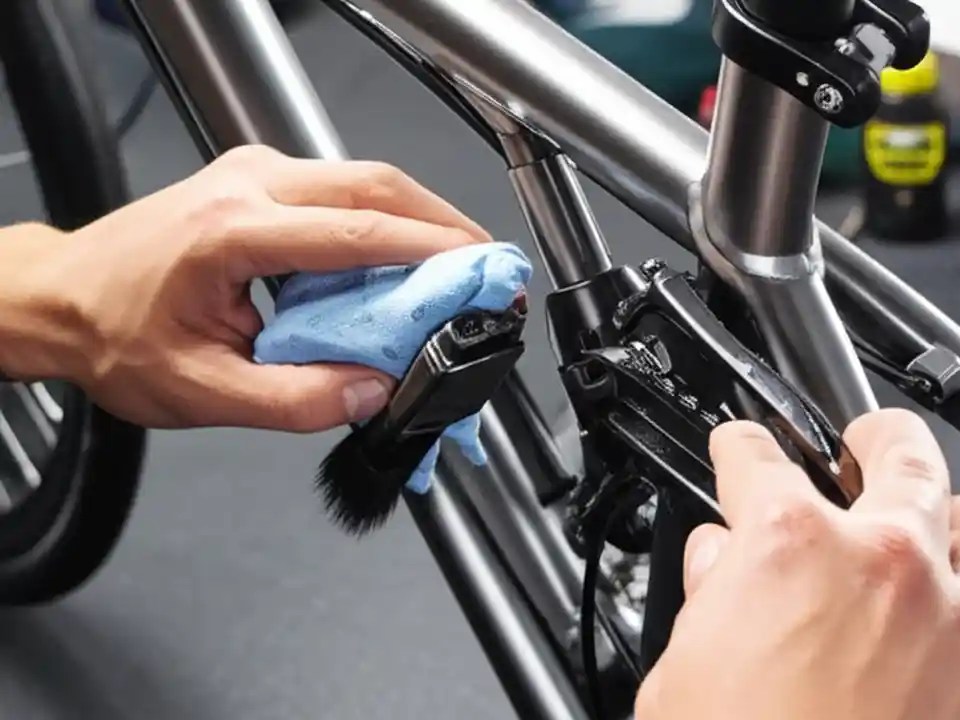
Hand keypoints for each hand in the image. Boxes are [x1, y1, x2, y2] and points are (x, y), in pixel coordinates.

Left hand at [0, 145, 488, 429]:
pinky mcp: (262, 182)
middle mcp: (247, 186)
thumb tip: (374, 391)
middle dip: (444, 226)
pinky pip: (344, 192)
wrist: (61, 299)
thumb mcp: (202, 391)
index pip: (353, 233)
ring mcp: (256, 175)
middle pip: (375, 185)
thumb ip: (296, 400)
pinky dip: (387, 225)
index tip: (480, 273)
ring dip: (419, 222)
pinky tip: (405, 264)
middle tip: (488, 271)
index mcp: (230, 232)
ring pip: (366, 181)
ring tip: (458, 273)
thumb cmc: (113, 336)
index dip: (428, 253)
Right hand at [637, 410, 959, 719]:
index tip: (742, 452)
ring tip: (919, 523)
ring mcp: (951, 605)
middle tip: (853, 444)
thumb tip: (721, 560)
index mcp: (787, 544)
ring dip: (942, 510)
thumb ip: (709, 593)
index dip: (740, 449)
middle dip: (867, 435)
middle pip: (895, 445)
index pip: (757, 456)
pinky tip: (949, 607)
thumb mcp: (683, 672)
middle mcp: (881, 556)